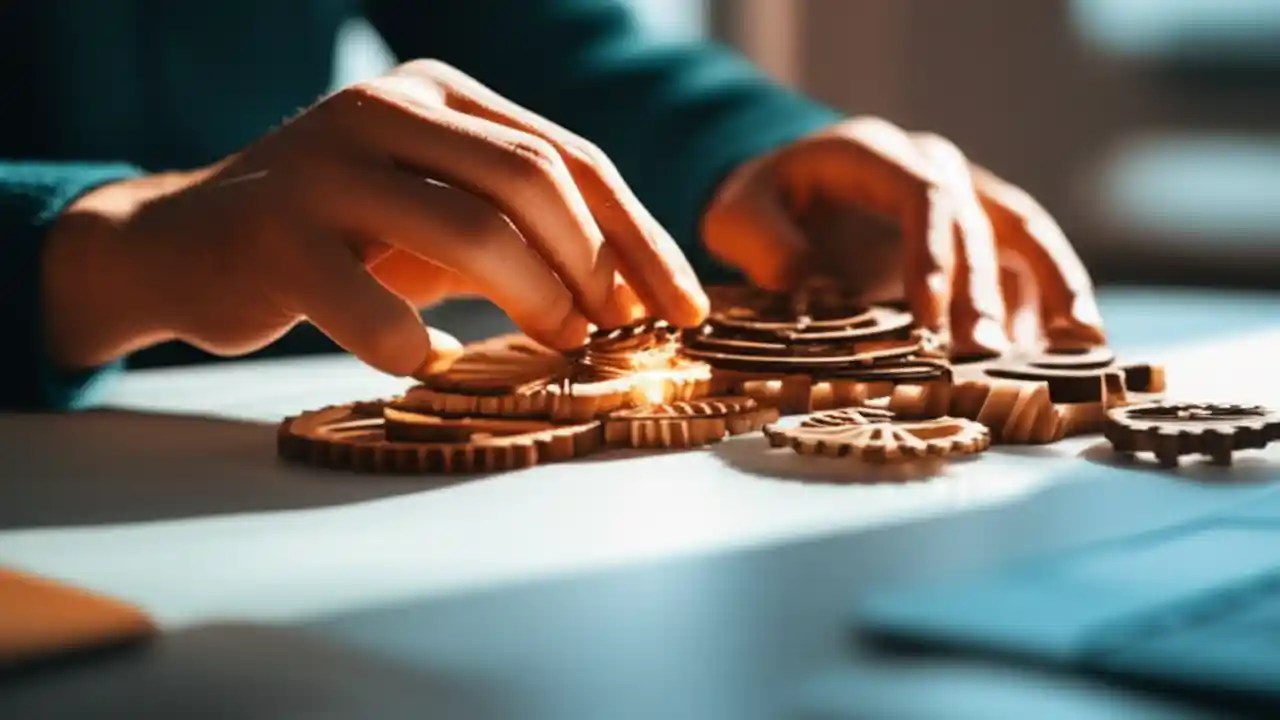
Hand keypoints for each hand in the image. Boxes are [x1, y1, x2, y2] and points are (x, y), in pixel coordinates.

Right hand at [43, 60, 708, 376]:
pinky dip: (421, 350)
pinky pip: (379, 313)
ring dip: (535, 302)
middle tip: (615, 331)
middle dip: (594, 266)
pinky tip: (430, 361)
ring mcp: (324, 168)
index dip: (639, 237)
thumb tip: (633, 290)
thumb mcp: (437, 207)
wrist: (186, 244)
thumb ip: (521, 224)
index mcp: (437, 93)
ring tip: (559, 345)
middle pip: (533, 178)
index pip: (570, 156)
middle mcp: (382, 109)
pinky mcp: (275, 238)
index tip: (683, 307)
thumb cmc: (342, 235)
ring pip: (470, 231)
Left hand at [701, 116, 1104, 355]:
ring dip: (1054, 287)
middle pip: (974, 223)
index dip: (932, 255)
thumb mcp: (736, 215)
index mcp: (874, 154)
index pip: (920, 196)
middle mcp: (930, 166)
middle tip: (980, 354)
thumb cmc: (763, 206)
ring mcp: (963, 196)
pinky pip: (1026, 261)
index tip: (928, 317)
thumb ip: (761, 242)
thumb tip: (804, 282)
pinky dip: (1051, 300)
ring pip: (1023, 234)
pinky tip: (1068, 347)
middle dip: (981, 292)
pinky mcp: (978, 234)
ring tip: (1077, 345)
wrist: (789, 193)